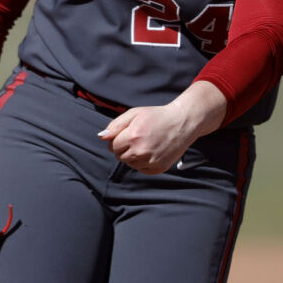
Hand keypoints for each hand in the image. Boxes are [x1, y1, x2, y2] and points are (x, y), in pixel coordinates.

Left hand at [96, 82, 227, 174]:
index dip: (117, 140)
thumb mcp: (134, 113)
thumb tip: (101, 137)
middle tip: (137, 138)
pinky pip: (141, 169)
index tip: (127, 134)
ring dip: (133, 156)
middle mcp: (141, 151)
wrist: (182, 123)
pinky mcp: (158, 168)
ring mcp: (151, 161)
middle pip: (120, 156)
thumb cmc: (156, 116)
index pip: (112, 146)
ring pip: (130, 164)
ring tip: (145, 144)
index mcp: (132, 136)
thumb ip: (115, 125)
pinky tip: (151, 151)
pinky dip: (143, 163)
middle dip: (124, 148)